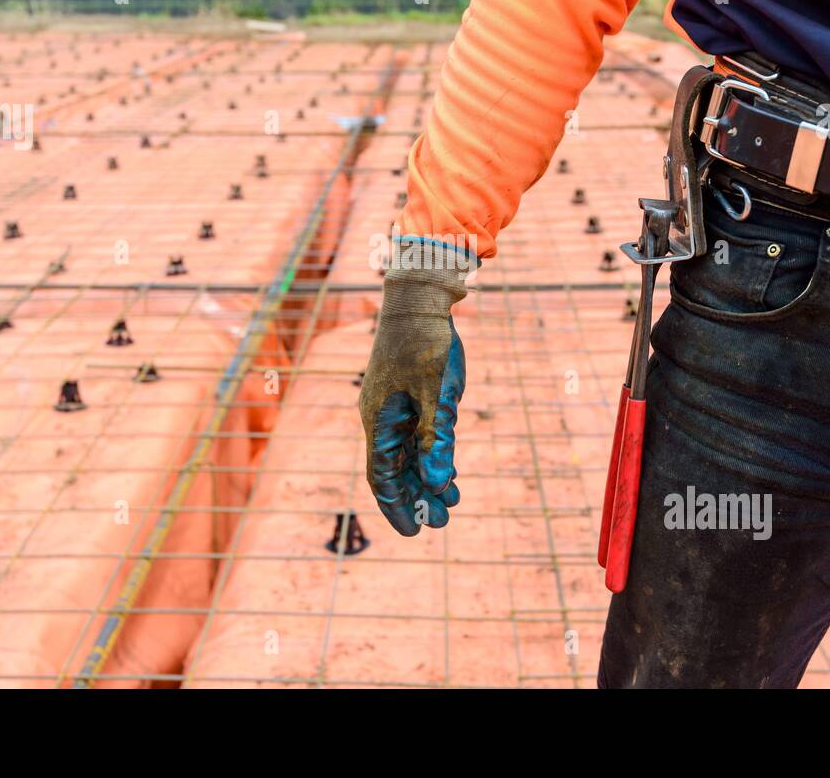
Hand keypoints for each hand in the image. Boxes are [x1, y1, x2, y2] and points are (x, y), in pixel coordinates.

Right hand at [359, 240, 471, 534]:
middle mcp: (381, 417)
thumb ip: (437, 439)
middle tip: (441, 523)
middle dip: (416, 498)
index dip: (398, 506)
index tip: (415, 533)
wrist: (420, 296)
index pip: (382, 476)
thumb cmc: (426, 341)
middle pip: (394, 469)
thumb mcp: (439, 393)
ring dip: (426, 479)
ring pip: (407, 454)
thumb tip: (438, 483)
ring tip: (450, 504)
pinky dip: (431, 454)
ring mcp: (394, 406)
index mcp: (379, 419)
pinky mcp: (409, 395)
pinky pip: (417, 434)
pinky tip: (449, 470)